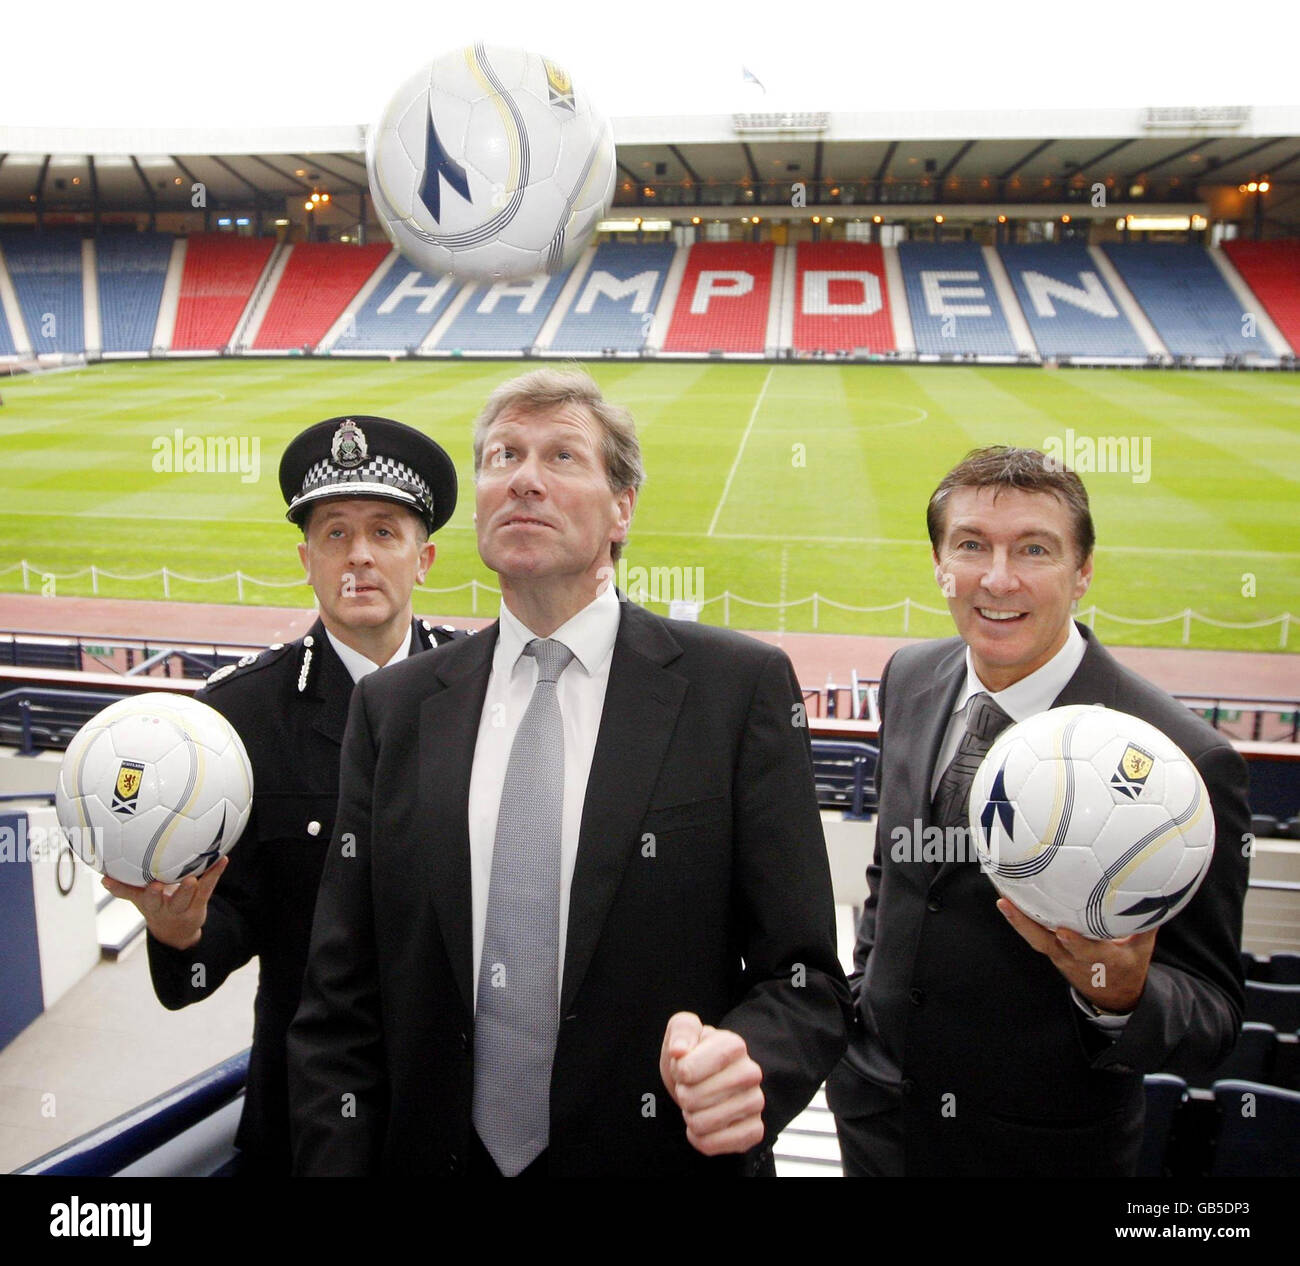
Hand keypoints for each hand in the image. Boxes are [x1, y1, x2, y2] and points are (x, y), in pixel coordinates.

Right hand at [101, 855, 229, 951]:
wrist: (176, 931)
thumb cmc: (155, 906)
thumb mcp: (139, 899)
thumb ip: (124, 888)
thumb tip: (102, 877)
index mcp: (151, 905)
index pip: (146, 900)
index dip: (147, 894)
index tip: (150, 885)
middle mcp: (168, 908)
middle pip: (167, 903)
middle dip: (164, 895)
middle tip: (162, 884)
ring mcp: (186, 907)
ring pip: (190, 897)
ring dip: (194, 886)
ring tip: (194, 876)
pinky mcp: (201, 904)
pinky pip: (209, 888)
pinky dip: (215, 873)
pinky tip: (223, 859)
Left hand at [659, 1012, 764, 1155]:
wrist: (705, 1082)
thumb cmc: (693, 1055)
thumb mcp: (682, 1031)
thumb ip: (681, 1031)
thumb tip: (679, 1050)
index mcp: (734, 1045)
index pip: (688, 1070)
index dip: (677, 1073)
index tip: (683, 1068)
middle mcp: (751, 1073)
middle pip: (694, 1099)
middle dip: (683, 1095)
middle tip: (690, 1088)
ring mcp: (755, 1102)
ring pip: (702, 1124)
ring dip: (691, 1117)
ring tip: (698, 1105)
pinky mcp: (755, 1130)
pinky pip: (715, 1144)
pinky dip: (700, 1139)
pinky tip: (704, 1126)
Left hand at [997, 897, 1155, 1012]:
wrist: (1113, 997)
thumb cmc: (1129, 967)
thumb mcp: (1142, 950)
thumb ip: (1145, 924)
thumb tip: (1158, 893)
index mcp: (1102, 961)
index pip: (1087, 952)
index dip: (1076, 944)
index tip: (1064, 931)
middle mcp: (1075, 959)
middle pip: (1047, 944)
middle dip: (1027, 926)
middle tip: (1007, 905)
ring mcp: (1060, 956)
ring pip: (1035, 939)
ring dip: (1017, 921)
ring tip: (1002, 899)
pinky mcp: (1052, 952)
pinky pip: (1035, 936)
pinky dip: (1021, 921)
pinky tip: (1009, 900)